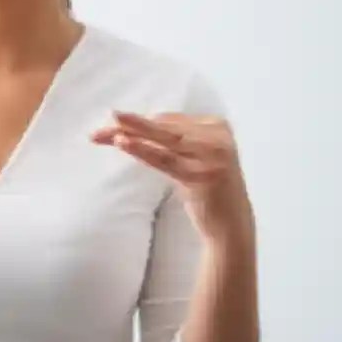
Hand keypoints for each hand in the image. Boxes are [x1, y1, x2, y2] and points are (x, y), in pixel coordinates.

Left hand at [92, 112, 253, 244]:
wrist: (231, 225)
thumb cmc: (207, 189)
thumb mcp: (193, 157)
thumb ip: (173, 140)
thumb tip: (132, 126)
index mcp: (216, 126)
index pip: (170, 120)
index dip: (140, 120)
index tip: (114, 120)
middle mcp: (217, 137)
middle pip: (165, 127)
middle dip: (133, 125)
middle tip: (110, 116)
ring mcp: (212, 156)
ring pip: (164, 141)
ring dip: (134, 134)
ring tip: (111, 129)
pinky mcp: (202, 175)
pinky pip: (165, 160)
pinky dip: (143, 150)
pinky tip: (124, 144)